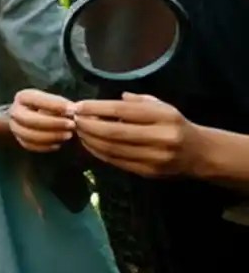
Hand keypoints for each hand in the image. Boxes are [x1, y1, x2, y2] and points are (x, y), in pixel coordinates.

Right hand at [9, 89, 75, 152]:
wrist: (34, 116)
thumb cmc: (49, 106)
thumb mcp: (53, 100)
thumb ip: (60, 105)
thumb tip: (72, 111)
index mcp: (23, 97)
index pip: (36, 99)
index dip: (55, 105)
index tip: (73, 110)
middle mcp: (15, 111)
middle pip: (29, 119)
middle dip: (52, 123)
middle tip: (72, 125)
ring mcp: (14, 127)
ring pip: (28, 135)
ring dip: (50, 136)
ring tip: (68, 135)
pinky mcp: (19, 140)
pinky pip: (29, 146)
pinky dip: (44, 146)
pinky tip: (58, 144)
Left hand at [74, 93, 199, 177]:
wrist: (199, 153)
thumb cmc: (174, 124)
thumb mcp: (161, 106)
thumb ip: (136, 102)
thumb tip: (107, 100)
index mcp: (164, 116)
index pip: (122, 110)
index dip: (96, 108)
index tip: (78, 106)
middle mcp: (160, 137)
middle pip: (114, 132)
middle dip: (88, 125)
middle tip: (73, 120)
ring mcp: (154, 157)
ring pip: (112, 149)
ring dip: (89, 140)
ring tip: (78, 131)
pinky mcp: (147, 172)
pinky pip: (116, 161)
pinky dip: (98, 152)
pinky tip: (89, 144)